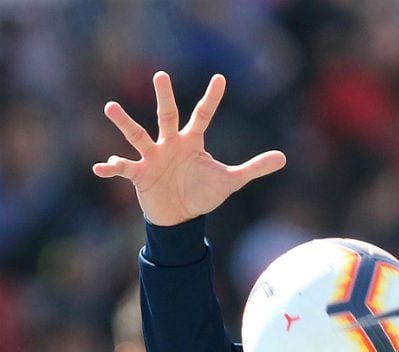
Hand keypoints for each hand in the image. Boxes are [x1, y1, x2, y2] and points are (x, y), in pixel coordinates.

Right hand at [92, 71, 285, 225]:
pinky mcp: (139, 175)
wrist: (180, 216)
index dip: (212, 99)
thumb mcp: (231, 180)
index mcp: (191, 142)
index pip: (203, 115)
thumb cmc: (202, 193)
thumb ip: (254, 168)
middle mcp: (170, 144)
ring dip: (125, 123)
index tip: (221, 78)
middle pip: (166, 116)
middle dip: (164, 98)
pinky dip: (112, 168)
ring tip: (111, 107)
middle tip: (161, 76)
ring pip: (137, 136)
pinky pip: (124, 169)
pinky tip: (102, 167)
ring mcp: (152, 157)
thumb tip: (284, 158)